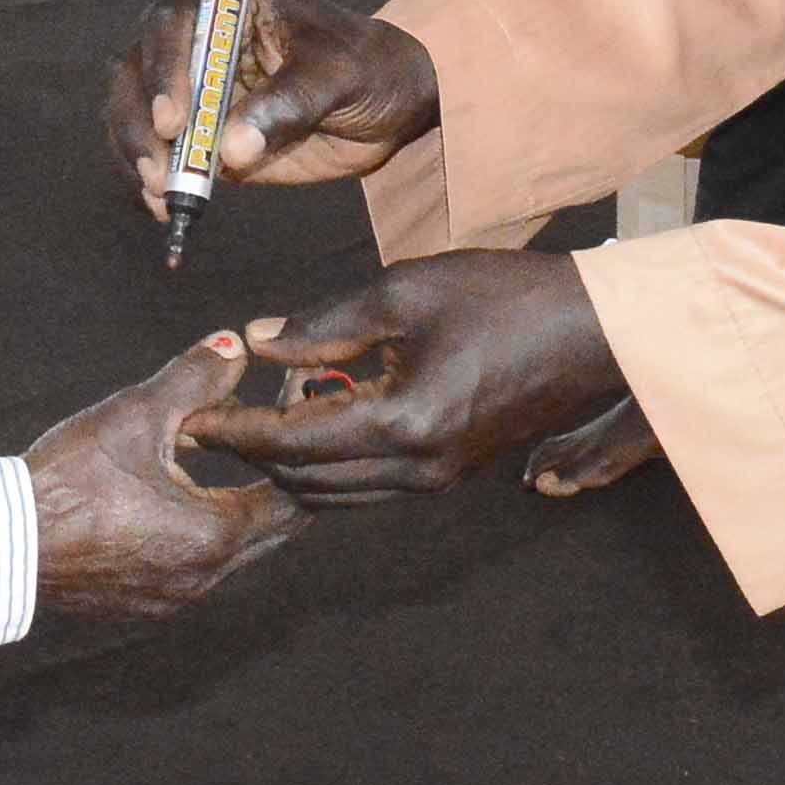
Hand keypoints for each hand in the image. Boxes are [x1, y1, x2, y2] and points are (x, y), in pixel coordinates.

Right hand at [29, 333, 305, 617]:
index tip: (292, 408)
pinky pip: (195, 562)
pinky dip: (200, 524)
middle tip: (267, 425)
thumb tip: (234, 346)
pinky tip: (171, 487)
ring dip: (235, 499)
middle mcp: (206, 578)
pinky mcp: (145, 601)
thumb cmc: (66, 481)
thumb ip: (194, 379)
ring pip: (233, 546)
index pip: (292, 495)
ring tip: (216, 445)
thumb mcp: (135, 415)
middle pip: (271, 526)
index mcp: (216, 536)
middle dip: (274, 473)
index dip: (296, 446)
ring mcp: (175, 596)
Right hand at [100, 0, 438, 218]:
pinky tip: (164, 210)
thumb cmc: (365, 67)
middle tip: (160, 174)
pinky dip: (147, 184)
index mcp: (225, 2)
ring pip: (132, 115)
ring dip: (136, 158)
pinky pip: (152, 154)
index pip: (173, 23)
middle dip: (138, 125)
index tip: (174, 121)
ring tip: (164, 200)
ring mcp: (186, 89)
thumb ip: (289, 104)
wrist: (384, 103)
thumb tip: (230, 150)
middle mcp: (192, 39)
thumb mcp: (339, 75)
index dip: (164, 70)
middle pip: (136, 71)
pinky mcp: (193, 135)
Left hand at [184, 253, 625, 506]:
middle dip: (252, 456)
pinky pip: (369, 485)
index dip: (236, 430)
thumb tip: (258, 340)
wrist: (593, 332)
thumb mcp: (406, 291)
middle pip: (307, 481)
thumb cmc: (504, 296)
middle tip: (206, 424)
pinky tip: (310, 422)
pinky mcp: (450, 474)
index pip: (293, 439)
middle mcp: (417, 469)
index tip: (191, 418)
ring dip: (288, 465)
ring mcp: (436, 480)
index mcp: (402, 423)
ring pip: (337, 493)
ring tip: (248, 425)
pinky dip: (327, 464)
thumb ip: (326, 320)